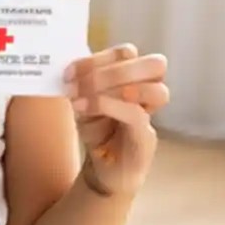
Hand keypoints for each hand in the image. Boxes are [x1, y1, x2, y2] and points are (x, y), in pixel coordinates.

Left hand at [64, 44, 169, 197]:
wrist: (104, 171)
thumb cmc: (99, 132)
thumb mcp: (85, 101)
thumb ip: (83, 82)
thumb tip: (71, 68)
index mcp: (134, 79)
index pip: (128, 53)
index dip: (98, 57)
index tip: (69, 72)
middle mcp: (147, 94)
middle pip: (154, 64)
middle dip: (114, 69)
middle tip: (81, 83)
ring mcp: (150, 115)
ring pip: (156, 89)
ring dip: (114, 86)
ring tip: (82, 98)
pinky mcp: (146, 138)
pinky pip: (137, 115)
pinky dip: (108, 105)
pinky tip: (83, 109)